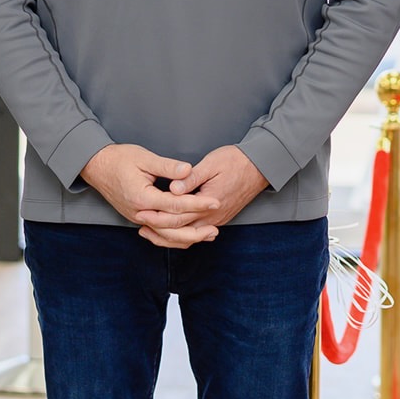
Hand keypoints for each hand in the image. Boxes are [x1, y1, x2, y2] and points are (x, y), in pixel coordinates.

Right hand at [80, 143, 219, 246]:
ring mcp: (137, 218)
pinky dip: (174, 236)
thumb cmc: (119, 159)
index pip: (175, 205)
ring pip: (165, 235)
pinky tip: (188, 235)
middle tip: (216, 226)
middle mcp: (139, 212)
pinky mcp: (138, 218)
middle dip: (196, 228)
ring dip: (187, 237)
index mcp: (142, 197)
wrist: (97, 166)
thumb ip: (167, 166)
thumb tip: (188, 170)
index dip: (197, 204)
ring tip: (208, 234)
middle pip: (171, 228)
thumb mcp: (145, 157)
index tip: (214, 202)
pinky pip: (158, 232)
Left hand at [145, 146, 269, 246]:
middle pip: (181, 232)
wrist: (259, 167)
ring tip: (149, 231)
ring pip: (189, 237)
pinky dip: (181, 236)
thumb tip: (173, 188)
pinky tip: (170, 231)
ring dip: (168, 236)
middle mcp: (213, 217)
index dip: (158, 216)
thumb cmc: (236, 161)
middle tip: (140, 224)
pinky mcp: (219, 219)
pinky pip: (197, 234)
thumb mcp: (212, 164)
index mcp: (210, 203)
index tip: (141, 212)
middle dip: (158, 229)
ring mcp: (217, 220)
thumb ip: (191, 178)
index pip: (178, 217)